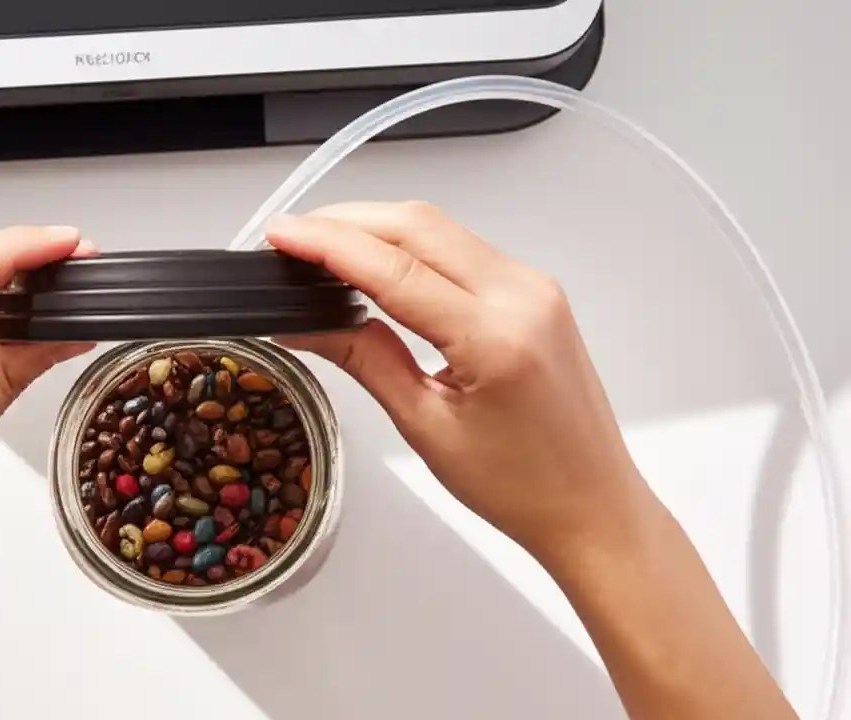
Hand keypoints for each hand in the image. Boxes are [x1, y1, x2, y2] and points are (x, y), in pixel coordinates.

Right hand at [268, 202, 795, 719]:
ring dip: (378, 228)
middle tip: (290, 237)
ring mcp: (534, 287)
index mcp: (496, 337)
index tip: (282, 234)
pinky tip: (376, 263)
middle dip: (347, 221)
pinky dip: (412, 246)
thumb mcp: (426, 427)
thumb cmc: (522, 486)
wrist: (593, 506)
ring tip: (321, 249)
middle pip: (418, 225)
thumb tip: (305, 324)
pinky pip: (463, 249)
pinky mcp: (535, 292)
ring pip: (441, 229)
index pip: (393, 266)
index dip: (328, 243)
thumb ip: (365, 360)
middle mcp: (522, 296)